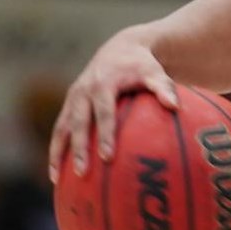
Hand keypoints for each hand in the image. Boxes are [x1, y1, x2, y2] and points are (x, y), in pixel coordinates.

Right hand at [48, 32, 178, 181]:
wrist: (120, 49)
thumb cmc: (142, 66)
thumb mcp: (154, 72)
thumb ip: (164, 88)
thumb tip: (175, 106)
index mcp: (103, 83)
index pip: (104, 112)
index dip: (105, 134)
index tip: (108, 157)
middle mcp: (83, 90)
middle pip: (78, 122)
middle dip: (79, 148)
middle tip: (83, 172)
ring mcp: (73, 98)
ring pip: (61, 128)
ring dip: (58, 153)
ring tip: (57, 179)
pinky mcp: (68, 105)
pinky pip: (59, 130)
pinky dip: (56, 150)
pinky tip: (56, 175)